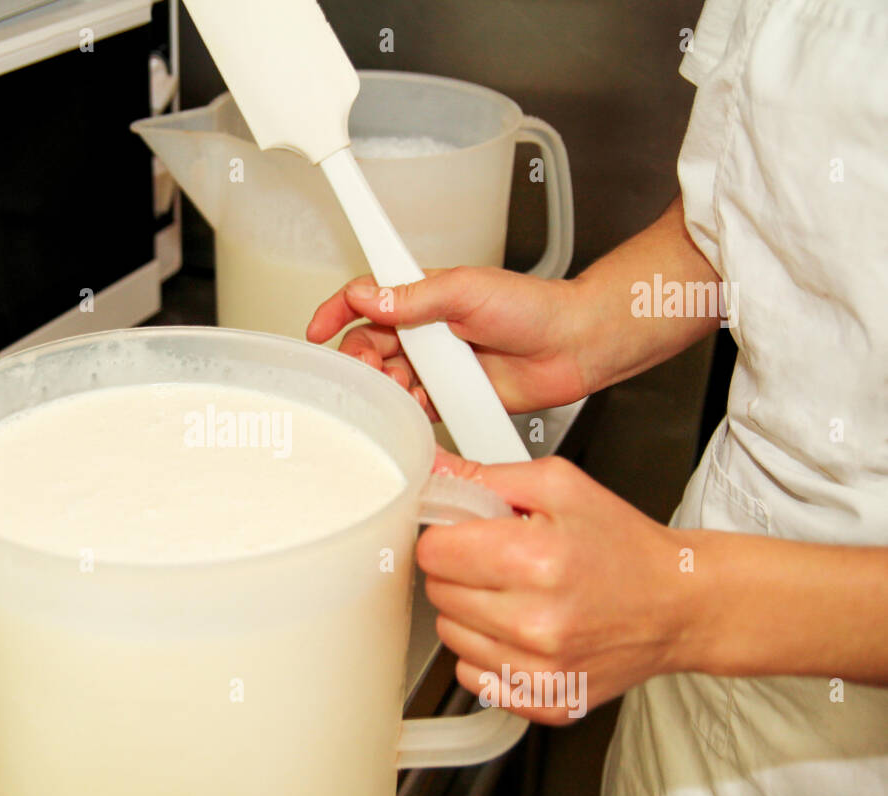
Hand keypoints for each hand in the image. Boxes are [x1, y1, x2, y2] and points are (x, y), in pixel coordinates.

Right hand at [306, 267, 592, 418]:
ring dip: (383, 386)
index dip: (337, 310)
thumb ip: (412, 296)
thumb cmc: (532, 308)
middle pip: (368, 343)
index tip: (317, 329)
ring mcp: (434, 364)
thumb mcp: (466, 290)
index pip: (366, 297)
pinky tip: (413, 408)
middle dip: (359, 357)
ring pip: (387, 378)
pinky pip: (412, 407)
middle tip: (366, 368)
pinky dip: (406, 410)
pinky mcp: (447, 396)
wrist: (573, 347)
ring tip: (396, 389)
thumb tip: (367, 296)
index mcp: (423, 294)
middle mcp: (424, 329)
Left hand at [419, 450, 690, 723]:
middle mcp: (534, 622)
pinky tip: (522, 633)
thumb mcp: (559, 486)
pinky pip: (472, 676)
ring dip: (472, 614)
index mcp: (534, 560)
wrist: (679, 604)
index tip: (470, 536)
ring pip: (450, 635)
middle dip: (462, 572)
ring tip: (518, 597)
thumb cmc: (623, 546)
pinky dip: (488, 653)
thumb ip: (485, 476)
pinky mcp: (545, 701)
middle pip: (438, 593)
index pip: (433, 552)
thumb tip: (432, 469)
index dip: (448, 536)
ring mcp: (539, 669)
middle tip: (504, 564)